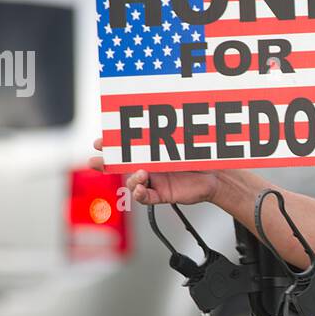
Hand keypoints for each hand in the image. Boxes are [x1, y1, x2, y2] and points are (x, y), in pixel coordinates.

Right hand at [89, 136, 218, 205]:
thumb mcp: (182, 141)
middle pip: (122, 166)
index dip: (111, 146)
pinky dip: (139, 194)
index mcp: (151, 151)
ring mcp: (155, 181)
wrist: (217, 175)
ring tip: (140, 174)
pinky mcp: (162, 194)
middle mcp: (149, 166)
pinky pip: (145, 198)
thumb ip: (168, 134)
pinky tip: (140, 189)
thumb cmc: (201, 155)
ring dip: (131, 179)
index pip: (126, 148)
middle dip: (106, 163)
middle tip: (97, 161)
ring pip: (132, 182)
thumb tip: (156, 118)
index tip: (101, 142)